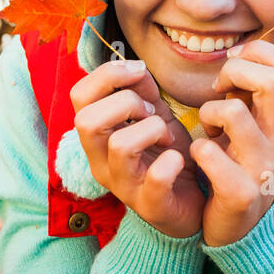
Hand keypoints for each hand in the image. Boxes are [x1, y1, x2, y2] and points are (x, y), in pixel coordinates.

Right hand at [70, 60, 205, 238]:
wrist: (195, 201)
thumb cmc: (166, 154)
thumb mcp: (154, 115)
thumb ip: (142, 90)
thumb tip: (135, 67)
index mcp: (97, 137)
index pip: (78, 96)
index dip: (108, 74)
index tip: (139, 72)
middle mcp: (101, 163)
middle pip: (86, 121)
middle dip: (126, 104)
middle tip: (152, 113)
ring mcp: (124, 187)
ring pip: (119, 145)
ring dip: (152, 129)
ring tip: (168, 137)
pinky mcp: (151, 206)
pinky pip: (155, 178)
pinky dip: (172, 162)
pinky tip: (180, 159)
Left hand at [191, 39, 273, 247]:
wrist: (238, 230)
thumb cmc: (237, 166)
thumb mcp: (253, 126)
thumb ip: (251, 95)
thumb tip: (239, 56)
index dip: (259, 53)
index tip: (233, 64)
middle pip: (270, 80)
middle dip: (234, 73)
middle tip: (218, 91)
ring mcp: (264, 167)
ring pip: (233, 112)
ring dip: (208, 112)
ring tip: (207, 129)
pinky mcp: (242, 194)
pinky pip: (209, 154)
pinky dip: (196, 149)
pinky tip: (199, 156)